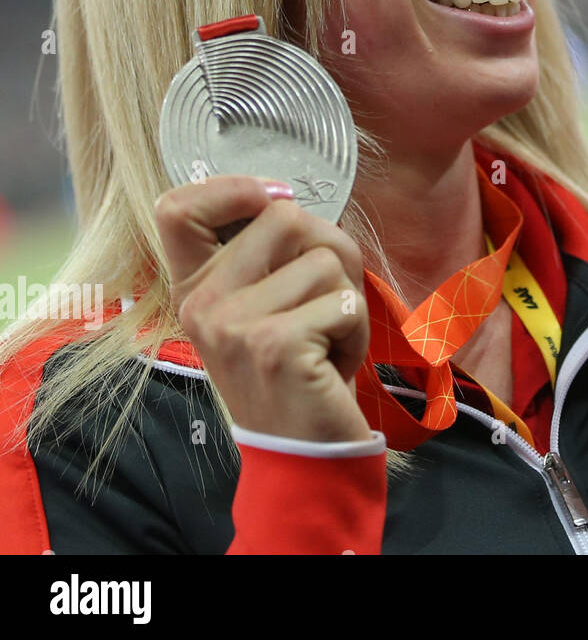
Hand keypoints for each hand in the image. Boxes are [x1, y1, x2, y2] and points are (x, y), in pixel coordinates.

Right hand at [154, 176, 372, 442]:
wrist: (303, 452)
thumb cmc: (301, 365)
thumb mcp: (270, 302)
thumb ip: (271, 249)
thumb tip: (285, 197)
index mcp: (195, 286)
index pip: (178, 208)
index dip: (233, 187)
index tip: (273, 200)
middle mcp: (202, 302)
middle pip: (286, 215)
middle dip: (330, 250)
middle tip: (322, 304)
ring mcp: (233, 325)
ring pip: (327, 259)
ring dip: (346, 299)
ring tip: (325, 341)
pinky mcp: (274, 345)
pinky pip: (346, 301)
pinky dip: (357, 330)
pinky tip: (333, 365)